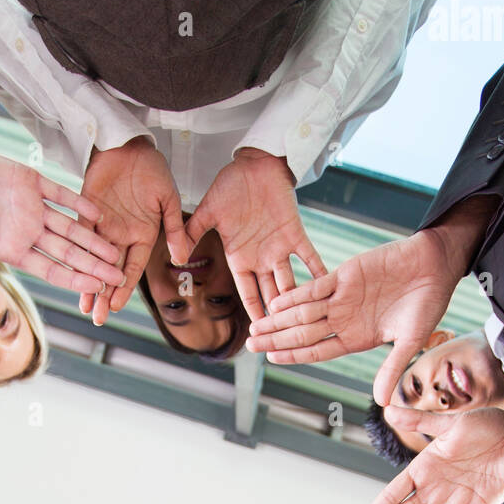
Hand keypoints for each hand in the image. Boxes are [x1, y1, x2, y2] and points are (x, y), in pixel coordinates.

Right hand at [0, 144, 124, 311]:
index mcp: (16, 250)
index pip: (51, 269)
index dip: (74, 279)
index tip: (97, 287)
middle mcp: (30, 232)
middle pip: (68, 253)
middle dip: (93, 265)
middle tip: (119, 276)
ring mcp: (35, 208)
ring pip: (70, 227)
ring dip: (92, 239)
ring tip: (116, 251)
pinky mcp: (35, 183)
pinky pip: (61, 195)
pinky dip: (78, 202)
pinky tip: (98, 214)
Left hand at [77, 138, 190, 323]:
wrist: (131, 143)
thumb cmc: (153, 168)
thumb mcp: (169, 199)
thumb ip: (174, 228)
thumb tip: (182, 257)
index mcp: (143, 235)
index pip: (133, 268)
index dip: (124, 287)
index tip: (116, 306)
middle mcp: (122, 234)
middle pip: (111, 270)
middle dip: (103, 294)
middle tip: (96, 317)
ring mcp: (103, 223)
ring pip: (92, 258)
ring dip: (86, 280)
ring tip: (82, 305)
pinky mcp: (85, 209)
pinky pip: (79, 234)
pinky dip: (74, 251)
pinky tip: (67, 269)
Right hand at [185, 149, 324, 321]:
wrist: (253, 164)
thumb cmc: (229, 185)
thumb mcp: (208, 211)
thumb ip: (193, 232)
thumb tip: (175, 254)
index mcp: (239, 257)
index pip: (247, 293)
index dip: (253, 313)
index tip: (260, 336)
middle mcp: (261, 258)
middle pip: (270, 295)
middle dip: (277, 317)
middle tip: (285, 340)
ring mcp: (279, 248)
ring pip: (289, 282)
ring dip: (295, 302)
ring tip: (304, 323)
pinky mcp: (295, 233)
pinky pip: (310, 256)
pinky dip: (318, 270)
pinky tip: (328, 286)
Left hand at [246, 197, 496, 395]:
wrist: (435, 263)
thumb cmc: (429, 302)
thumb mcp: (412, 340)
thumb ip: (393, 367)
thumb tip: (384, 403)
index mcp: (357, 338)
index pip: (318, 351)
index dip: (295, 355)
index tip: (271, 359)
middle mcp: (344, 319)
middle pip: (303, 333)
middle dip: (276, 339)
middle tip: (249, 344)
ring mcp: (342, 297)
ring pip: (303, 310)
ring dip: (279, 319)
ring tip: (255, 325)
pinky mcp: (344, 274)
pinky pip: (315, 286)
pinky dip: (296, 294)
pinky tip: (276, 302)